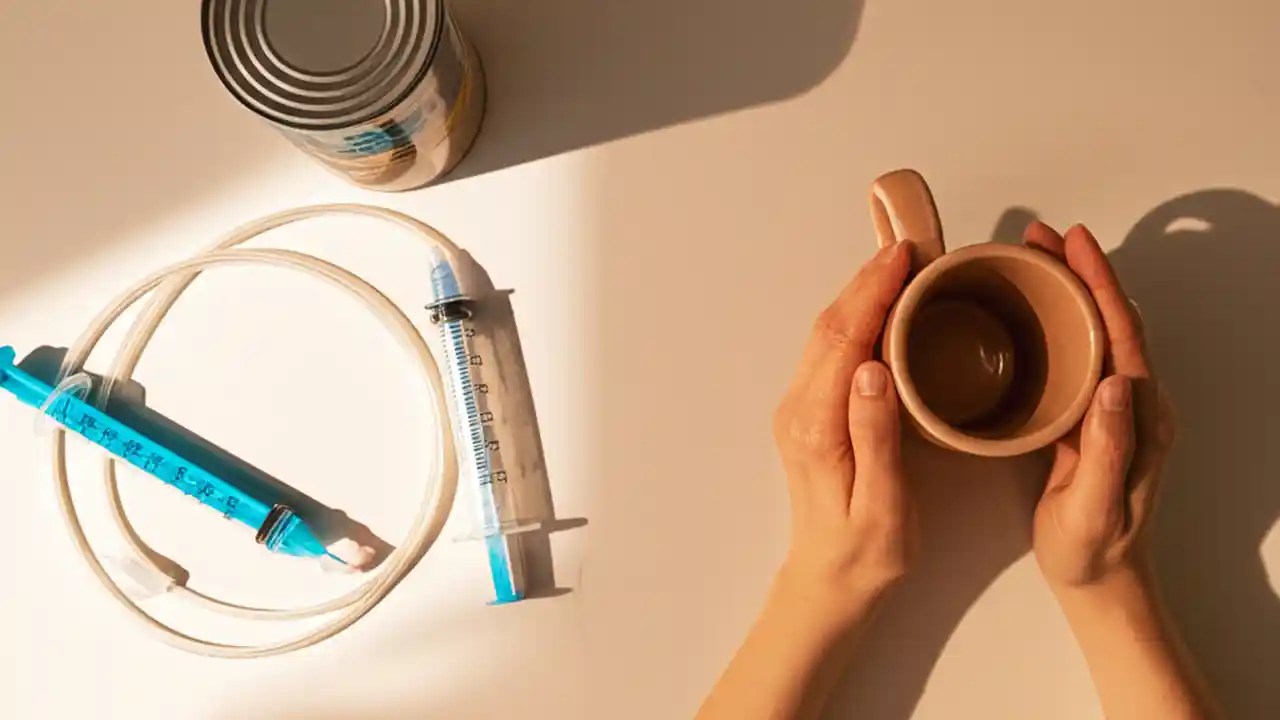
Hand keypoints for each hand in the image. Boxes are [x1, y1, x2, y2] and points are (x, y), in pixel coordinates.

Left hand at [771, 241, 915, 611]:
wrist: (830, 579)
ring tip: (897, 266)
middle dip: (865, 282)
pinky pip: (829, 351)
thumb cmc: (868, 551)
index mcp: (817, 426)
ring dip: (858, 296)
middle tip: (907, 248)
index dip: (872, 292)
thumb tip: (873, 368)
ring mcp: (799, 409)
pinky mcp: (808, 414)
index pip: (844, 340)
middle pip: (829, 327)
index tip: (904, 257)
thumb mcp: (884, 503)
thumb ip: (876, 435)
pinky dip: (855, 320)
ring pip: (826, 335)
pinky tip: (881, 309)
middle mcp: (799, 409)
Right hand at [1024, 222, 1177, 589]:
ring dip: (1067, 291)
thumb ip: (1108, 448)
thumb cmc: (1091, 549)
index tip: (1072, 244)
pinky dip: (1056, 322)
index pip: (1124, 333)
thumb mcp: (1096, 506)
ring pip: (1094, 332)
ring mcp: (1113, 408)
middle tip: (1040, 237)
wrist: (1099, 581)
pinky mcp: (1091, 417)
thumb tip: (1114, 383)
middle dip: (1079, 272)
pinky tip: (1028, 313)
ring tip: (1031, 259)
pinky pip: (1078, 355)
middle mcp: (1133, 403)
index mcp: (1139, 416)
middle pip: (1110, 319)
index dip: (1099, 283)